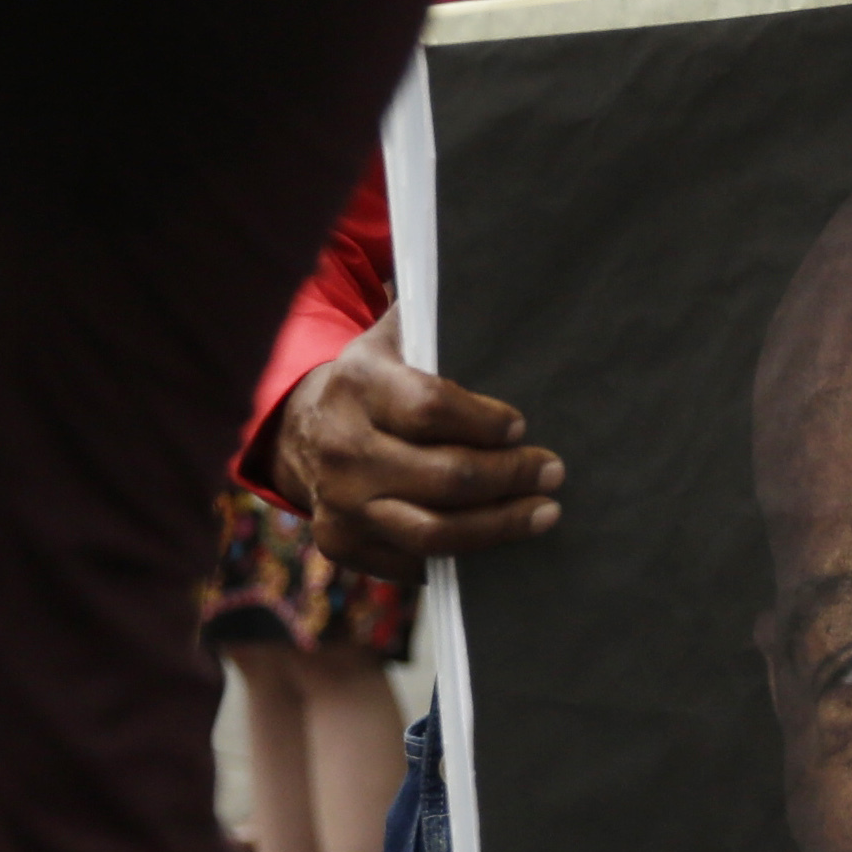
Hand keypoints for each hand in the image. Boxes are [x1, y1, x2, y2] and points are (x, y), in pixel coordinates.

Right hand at [270, 314, 562, 581]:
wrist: (300, 430)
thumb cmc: (375, 379)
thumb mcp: (395, 336)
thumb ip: (437, 319)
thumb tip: (499, 287)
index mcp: (360, 384)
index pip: (432, 408)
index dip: (486, 421)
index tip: (521, 426)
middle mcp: (343, 447)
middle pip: (445, 478)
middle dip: (510, 477)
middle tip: (552, 472)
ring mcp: (339, 503)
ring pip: (433, 533)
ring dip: (499, 527)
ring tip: (544, 514)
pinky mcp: (341, 544)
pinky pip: (411, 564)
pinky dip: (460, 558)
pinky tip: (495, 541)